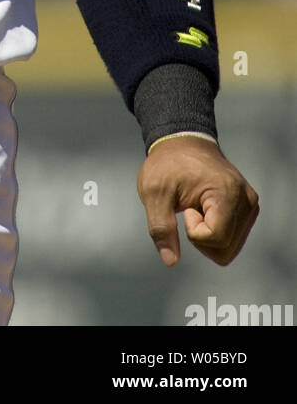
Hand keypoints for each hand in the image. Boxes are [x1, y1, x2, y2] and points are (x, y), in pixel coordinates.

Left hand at [137, 135, 258, 266]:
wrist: (182, 142)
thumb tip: (170, 261)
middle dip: (200, 237)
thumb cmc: (167, 164)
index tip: (184, 207)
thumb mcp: (153, 192)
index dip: (192, 230)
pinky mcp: (248, 210)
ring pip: (229, 250)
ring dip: (207, 237)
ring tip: (197, 208)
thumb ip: (160, 228)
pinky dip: (215, 234)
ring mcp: (250, 206)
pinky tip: (205, 211)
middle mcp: (246, 201)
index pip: (215, 238)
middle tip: (189, 208)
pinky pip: (232, 241)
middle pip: (224, 250)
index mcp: (227, 192)